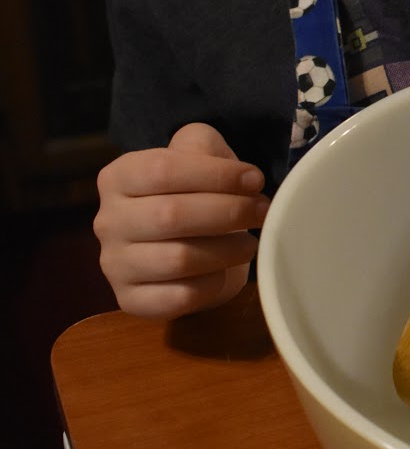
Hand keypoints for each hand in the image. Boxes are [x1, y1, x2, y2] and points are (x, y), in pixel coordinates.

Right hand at [94, 122, 270, 318]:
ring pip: (178, 259)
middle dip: (229, 211)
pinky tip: (225, 271)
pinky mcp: (131, 301)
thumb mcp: (197, 153)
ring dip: (227, 249)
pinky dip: (212, 285)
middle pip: (172, 214)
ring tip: (250, 242)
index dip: (216, 174)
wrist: (184, 242)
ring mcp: (115, 265)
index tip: (255, 181)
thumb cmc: (194, 191)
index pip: (163, 170)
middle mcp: (108, 221)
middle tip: (262, 211)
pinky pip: (179, 296)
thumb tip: (239, 176)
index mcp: (118, 178)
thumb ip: (205, 148)